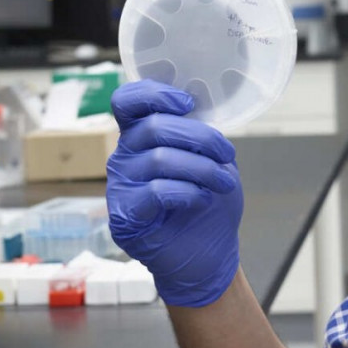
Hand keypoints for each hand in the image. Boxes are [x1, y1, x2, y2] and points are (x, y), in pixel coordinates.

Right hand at [107, 80, 242, 308]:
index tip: (186, 103)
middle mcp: (124, 157)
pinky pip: (155, 191)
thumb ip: (197, 134)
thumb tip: (197, 114)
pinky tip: (202, 199)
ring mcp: (120, 187)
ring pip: (159, 159)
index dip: (153, 94)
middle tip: (227, 155)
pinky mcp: (124, 217)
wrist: (208, 254)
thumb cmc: (208, 202)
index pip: (126, 101)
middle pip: (152, 126)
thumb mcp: (211, 159)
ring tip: (224, 183)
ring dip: (203, 169)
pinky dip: (188, 192)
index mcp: (140, 136)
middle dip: (200, 138)